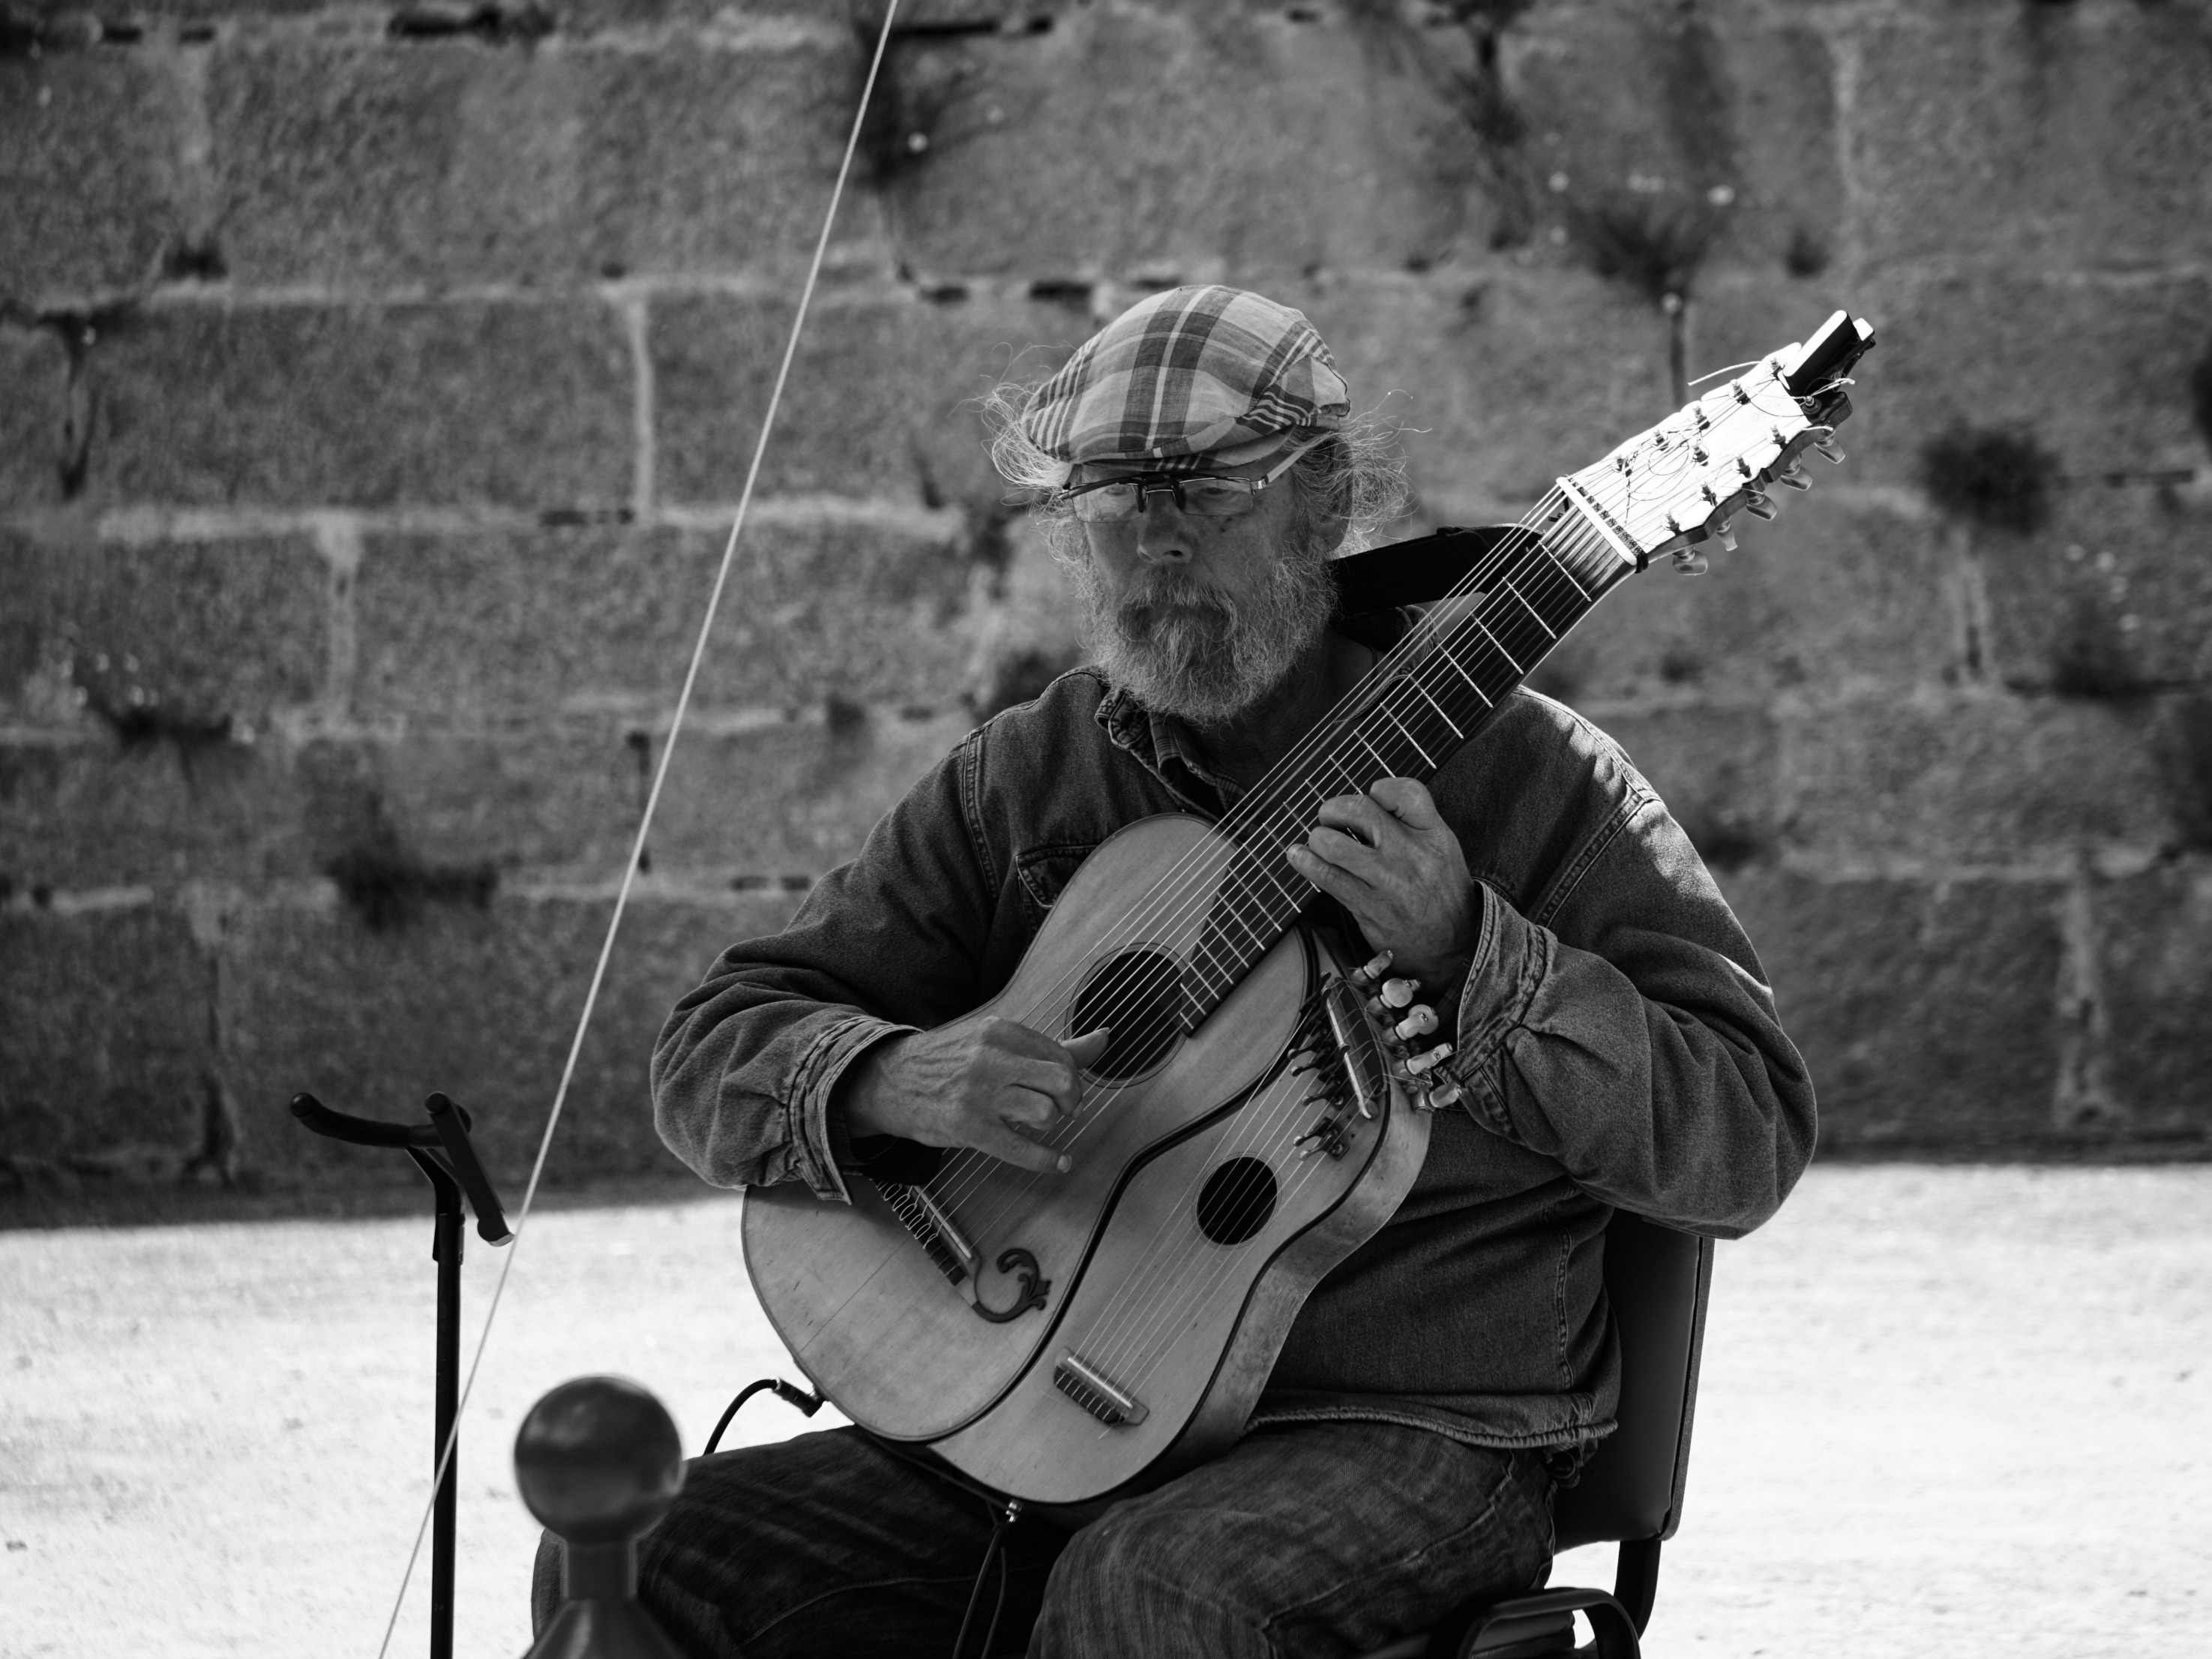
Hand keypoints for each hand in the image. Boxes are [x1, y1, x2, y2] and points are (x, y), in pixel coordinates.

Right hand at [837, 1019, 1111, 1175]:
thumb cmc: (949, 1060)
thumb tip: (1104, 1039)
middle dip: (1072, 1100)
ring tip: (1040, 1125)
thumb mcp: (995, 1041)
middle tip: (1064, 1109)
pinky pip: (1021, 1150)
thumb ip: (1051, 1045)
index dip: (1073, 1077)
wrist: (890, 1080)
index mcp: (1001, 1030)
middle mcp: (991, 1057)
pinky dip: (1047, 1161)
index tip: (1065, 1089)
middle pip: (1062, 1081)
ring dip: (1051, 1124)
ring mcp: (978, 1093)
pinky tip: (1059, 1163)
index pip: (1061, 1055)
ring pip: (1045, 1112)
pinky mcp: (968, 1127)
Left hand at [1285, 777, 1476, 991]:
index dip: (1381, 789)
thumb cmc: (1440, 891)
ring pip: (1335, 843)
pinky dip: (1306, 862)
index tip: (1372, 799)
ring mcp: (1387, 880)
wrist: (1454, 945)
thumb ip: (1412, 820)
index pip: (1406, 792)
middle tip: (1329, 818)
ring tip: (1319, 842)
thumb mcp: (1443, 848)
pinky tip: (1298, 857)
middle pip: (1360, 810)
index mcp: (1434, 834)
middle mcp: (1411, 854)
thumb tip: (1365, 800)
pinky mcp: (1367, 906)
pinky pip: (1327, 877)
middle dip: (1334, 809)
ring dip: (1318, 838)